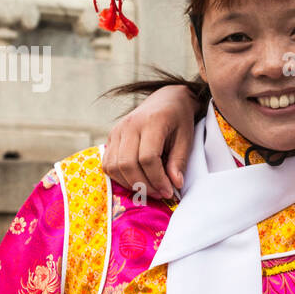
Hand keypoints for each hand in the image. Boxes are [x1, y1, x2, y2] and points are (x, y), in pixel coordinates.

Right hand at [104, 85, 198, 200]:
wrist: (166, 99)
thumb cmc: (179, 120)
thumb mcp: (186, 138)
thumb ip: (179, 161)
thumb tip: (175, 184)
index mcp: (152, 122)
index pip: (147, 158)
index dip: (157, 179)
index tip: (169, 192)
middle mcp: (130, 125)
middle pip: (127, 164)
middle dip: (144, 185)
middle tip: (160, 194)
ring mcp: (117, 130)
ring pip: (114, 166)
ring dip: (130, 184)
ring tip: (149, 189)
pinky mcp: (111, 136)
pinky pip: (108, 164)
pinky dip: (119, 177)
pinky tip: (136, 181)